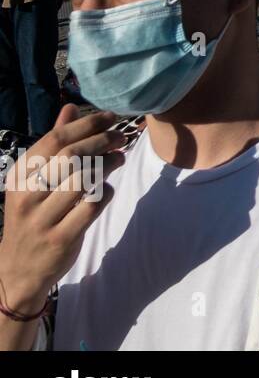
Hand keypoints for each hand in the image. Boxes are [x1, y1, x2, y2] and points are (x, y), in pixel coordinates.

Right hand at [0, 106, 125, 316]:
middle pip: (70, 155)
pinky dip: (105, 192)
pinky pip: (92, 206)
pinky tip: (106, 187)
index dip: (87, 124)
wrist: (18, 269)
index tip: (110, 117)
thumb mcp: (34, 180)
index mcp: (19, 176)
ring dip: (108, 164)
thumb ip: (53, 146)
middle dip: (101, 140)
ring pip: (83, 179)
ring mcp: (43, 218)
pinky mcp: (62, 238)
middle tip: (121, 136)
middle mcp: (27, 195)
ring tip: (120, 156)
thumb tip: (71, 108)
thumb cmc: (33, 216)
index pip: (54, 139)